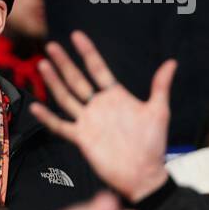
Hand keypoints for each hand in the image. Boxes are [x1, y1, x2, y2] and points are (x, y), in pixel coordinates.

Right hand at [30, 30, 173, 201]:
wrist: (143, 173)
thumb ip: (160, 86)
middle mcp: (98, 106)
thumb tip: (172, 62)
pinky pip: (61, 126)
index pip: (97, 69)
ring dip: (54, 82)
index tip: (76, 35)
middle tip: (52, 46)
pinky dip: (48, 118)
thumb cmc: (153, 143)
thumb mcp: (159, 111)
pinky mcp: (81, 138)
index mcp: (115, 96)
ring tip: (43, 66)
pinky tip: (37, 107)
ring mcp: (87, 121)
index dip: (87, 52)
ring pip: (66, 98)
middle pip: (77, 80)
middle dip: (64, 63)